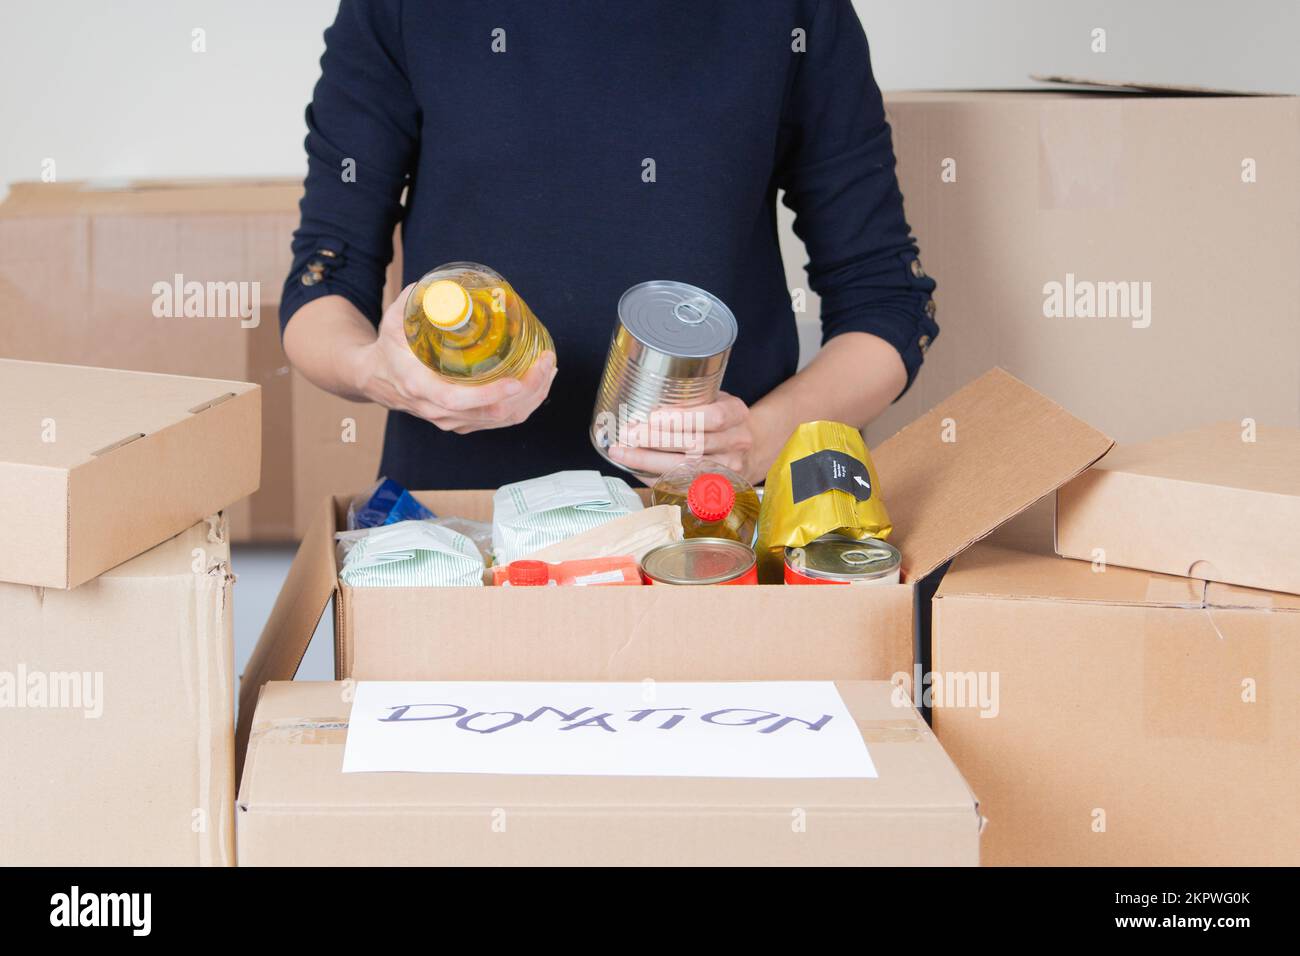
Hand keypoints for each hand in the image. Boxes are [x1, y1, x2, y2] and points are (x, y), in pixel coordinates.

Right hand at [356, 284, 556, 433]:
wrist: (376, 378)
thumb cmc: (389, 347)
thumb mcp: (396, 319)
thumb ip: (417, 300)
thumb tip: (447, 288)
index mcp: (419, 387)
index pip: (457, 400)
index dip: (489, 394)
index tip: (515, 381)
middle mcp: (437, 411)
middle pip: (490, 413)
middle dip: (526, 391)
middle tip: (545, 363)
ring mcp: (452, 420)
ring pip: (500, 419)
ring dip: (531, 398)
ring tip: (548, 369)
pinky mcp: (464, 422)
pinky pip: (500, 420)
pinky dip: (524, 404)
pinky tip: (538, 382)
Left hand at [608, 391, 768, 483]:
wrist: (747, 449)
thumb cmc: (720, 420)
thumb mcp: (713, 399)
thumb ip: (688, 400)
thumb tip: (638, 401)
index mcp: (737, 414)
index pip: (713, 417)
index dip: (682, 419)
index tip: (652, 417)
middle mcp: (736, 444)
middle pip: (695, 445)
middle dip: (656, 441)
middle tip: (627, 434)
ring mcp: (728, 469)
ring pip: (685, 468)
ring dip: (648, 461)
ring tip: (622, 452)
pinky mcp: (715, 488)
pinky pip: (681, 485)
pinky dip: (654, 477)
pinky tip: (635, 469)